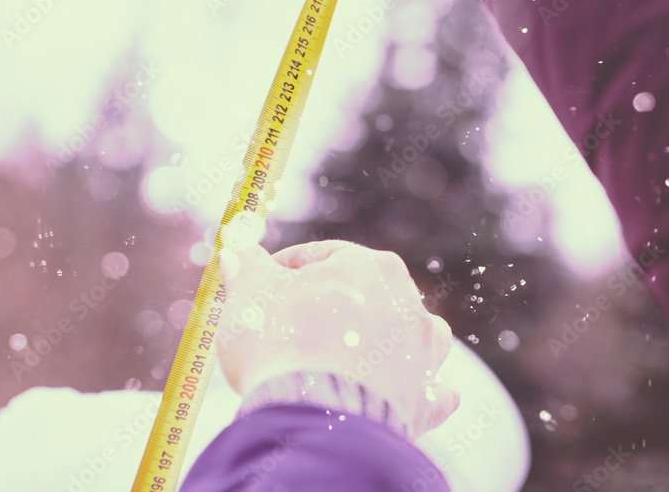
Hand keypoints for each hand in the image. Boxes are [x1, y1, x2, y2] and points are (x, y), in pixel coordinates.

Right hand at [215, 240, 459, 438]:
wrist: (315, 416)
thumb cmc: (282, 343)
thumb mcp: (250, 293)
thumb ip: (247, 267)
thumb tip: (237, 252)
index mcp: (368, 265)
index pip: (321, 256)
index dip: (285, 270)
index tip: (261, 285)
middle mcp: (406, 301)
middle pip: (366, 292)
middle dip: (333, 304)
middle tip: (294, 324)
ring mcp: (421, 351)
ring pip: (409, 332)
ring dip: (386, 338)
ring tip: (352, 354)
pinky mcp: (424, 398)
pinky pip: (431, 389)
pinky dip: (417, 390)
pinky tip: (400, 393)